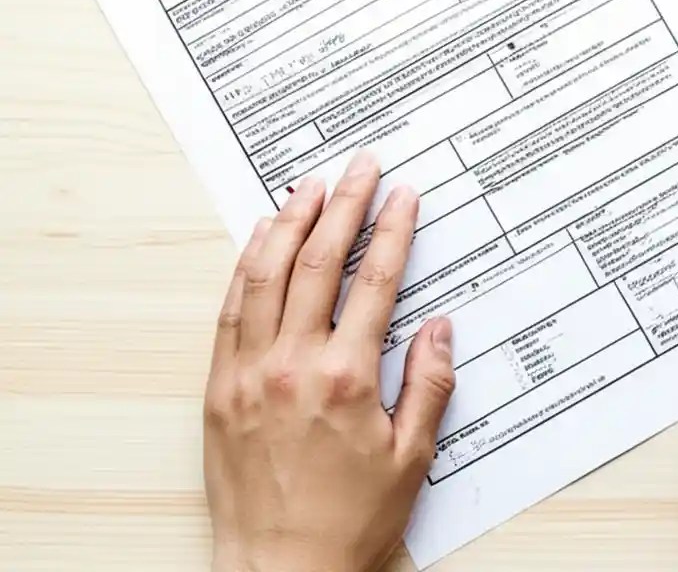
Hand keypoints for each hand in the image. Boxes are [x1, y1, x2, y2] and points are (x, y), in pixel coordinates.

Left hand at [203, 151, 455, 571]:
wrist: (281, 570)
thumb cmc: (349, 523)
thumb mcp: (411, 458)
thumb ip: (428, 386)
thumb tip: (438, 329)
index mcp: (346, 379)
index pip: (374, 283)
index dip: (393, 231)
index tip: (404, 197)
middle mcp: (292, 365)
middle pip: (318, 262)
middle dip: (344, 205)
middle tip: (361, 168)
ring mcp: (248, 372)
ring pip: (265, 275)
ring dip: (288, 222)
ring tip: (310, 186)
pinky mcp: (218, 388)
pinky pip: (230, 309)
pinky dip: (246, 267)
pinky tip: (260, 241)